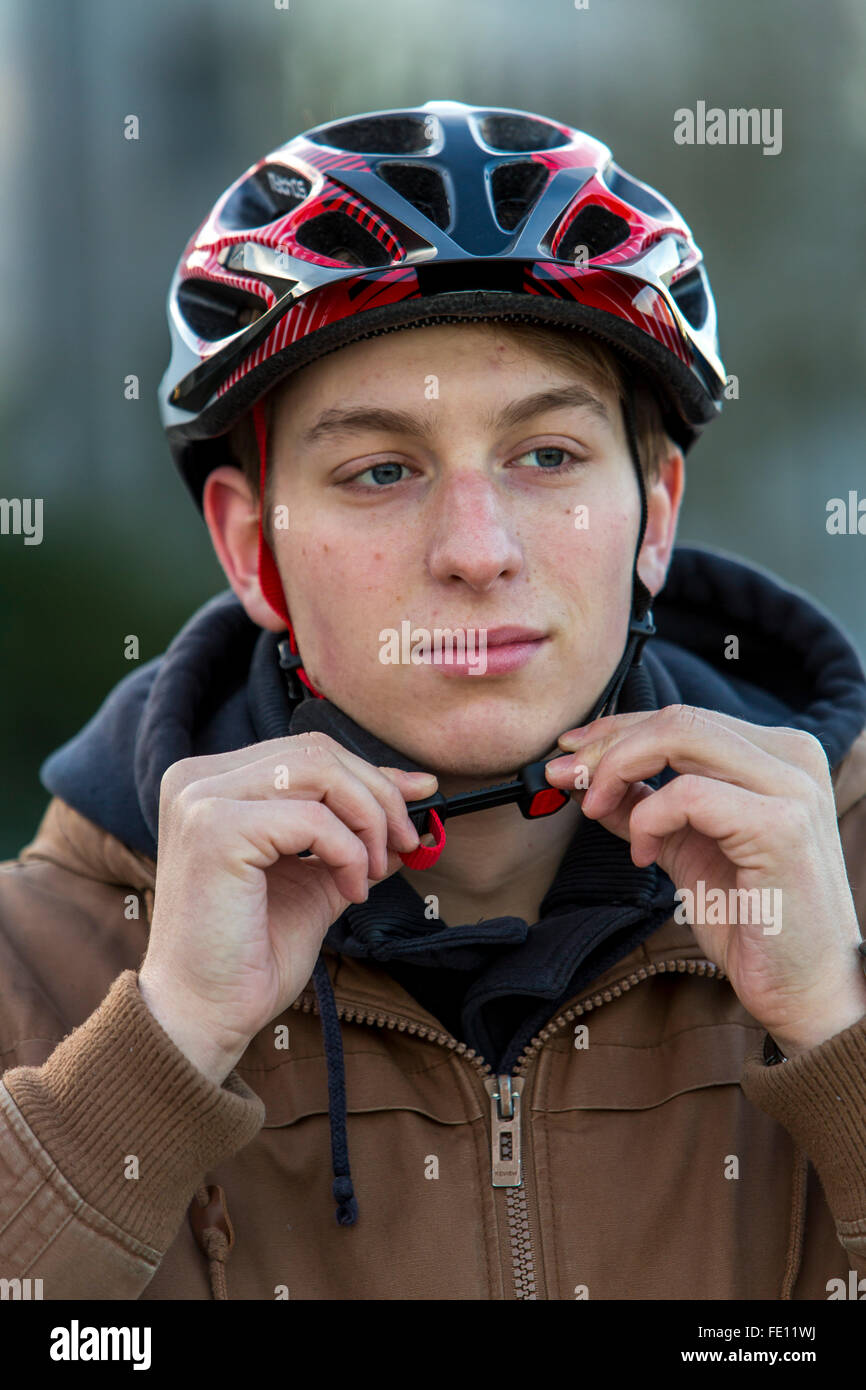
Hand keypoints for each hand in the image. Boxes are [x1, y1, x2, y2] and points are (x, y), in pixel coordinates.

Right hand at [138, 733, 436, 1082]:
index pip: (307, 752)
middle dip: (377, 796)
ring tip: (373, 872)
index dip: (369, 774)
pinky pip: (313, 820)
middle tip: (404, 845)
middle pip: (317, 753)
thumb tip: (416, 792)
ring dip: (367, 821)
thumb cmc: (251, 953)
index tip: (417, 798)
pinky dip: (349, 853)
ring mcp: (202, 800)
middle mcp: (197, 779)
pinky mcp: (215, 830)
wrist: (205, 1013)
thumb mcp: (315, 876)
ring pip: (320, 772)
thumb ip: (352, 832)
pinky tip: (350, 892)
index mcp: (211, 782)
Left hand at [544, 705, 865, 1056]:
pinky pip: (688, 794)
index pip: (681, 718)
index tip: (568, 754)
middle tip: (567, 781)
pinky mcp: (780, 826)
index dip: (615, 730)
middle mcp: (790, 758)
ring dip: (617, 770)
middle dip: (606, 747)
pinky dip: (648, 818)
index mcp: (775, 755)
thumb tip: (581, 777)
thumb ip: (642, 806)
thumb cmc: (752, 922)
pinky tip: (644, 855)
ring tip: (596, 811)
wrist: (803, 988)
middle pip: (675, 718)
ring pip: (679, 735)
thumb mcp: (683, 849)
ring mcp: (790, 788)